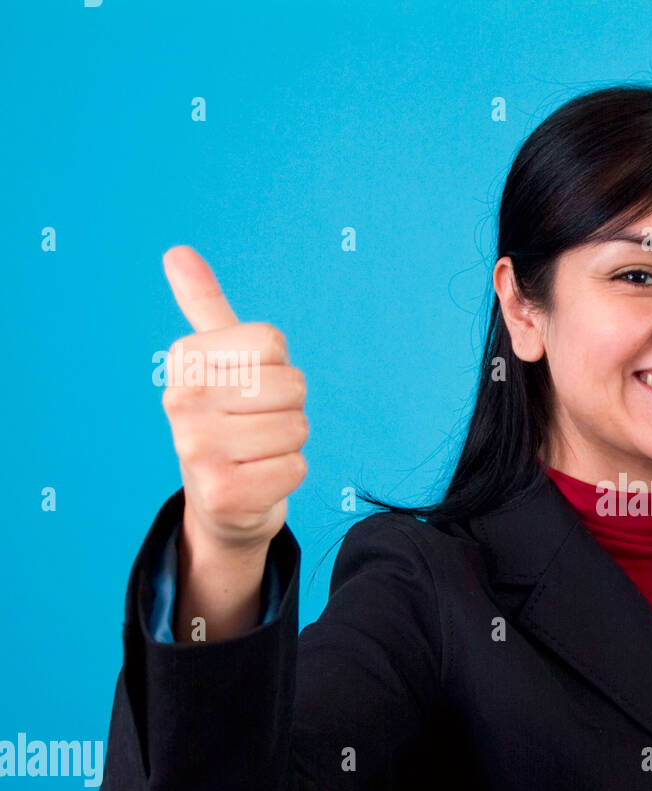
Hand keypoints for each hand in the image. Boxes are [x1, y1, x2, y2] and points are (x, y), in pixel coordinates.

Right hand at [160, 245, 308, 553]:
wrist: (219, 499)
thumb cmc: (228, 418)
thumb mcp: (216, 359)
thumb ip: (204, 306)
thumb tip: (177, 251)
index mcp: (184, 360)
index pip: (273, 343)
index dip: (276, 367)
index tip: (247, 386)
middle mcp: (181, 402)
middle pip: (292, 385)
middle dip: (288, 408)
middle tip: (256, 424)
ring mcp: (197, 451)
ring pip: (297, 428)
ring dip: (289, 443)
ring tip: (257, 451)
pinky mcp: (224, 493)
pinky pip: (296, 468)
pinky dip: (288, 475)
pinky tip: (259, 479)